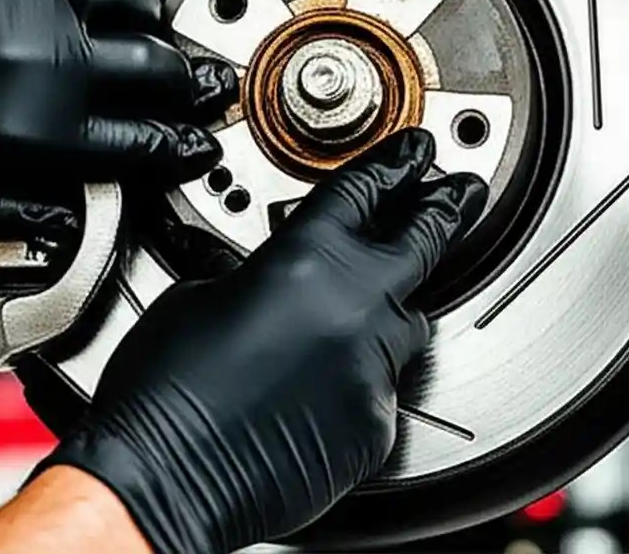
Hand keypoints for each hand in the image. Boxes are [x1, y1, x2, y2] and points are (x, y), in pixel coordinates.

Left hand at [0, 0, 235, 241]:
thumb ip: (14, 214)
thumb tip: (70, 226)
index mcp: (34, 132)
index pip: (141, 145)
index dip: (182, 148)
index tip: (198, 143)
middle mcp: (51, 64)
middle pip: (160, 72)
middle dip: (190, 85)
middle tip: (199, 85)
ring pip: (139, 4)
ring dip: (150, 21)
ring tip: (146, 30)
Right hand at [34, 128, 487, 552]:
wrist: (165, 476)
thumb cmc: (165, 392)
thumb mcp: (196, 298)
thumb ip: (248, 273)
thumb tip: (255, 272)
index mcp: (306, 258)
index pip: (368, 190)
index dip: (398, 165)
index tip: (416, 153)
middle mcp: (355, 306)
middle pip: (425, 241)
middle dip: (448, 209)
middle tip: (462, 193)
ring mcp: (374, 366)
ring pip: (409, 323)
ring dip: (392, 312)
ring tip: (361, 316)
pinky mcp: (379, 422)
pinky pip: (385, 388)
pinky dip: (362, 382)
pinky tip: (322, 392)